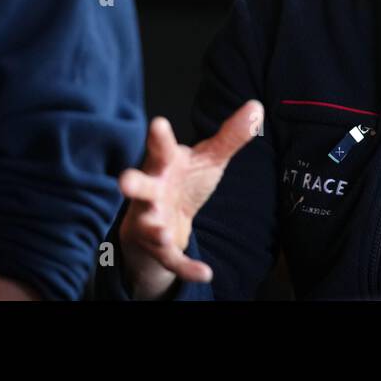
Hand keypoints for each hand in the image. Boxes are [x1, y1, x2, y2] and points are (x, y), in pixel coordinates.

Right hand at [116, 100, 263, 298]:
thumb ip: (230, 135)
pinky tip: (204, 272)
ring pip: (148, 225)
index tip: (158, 123)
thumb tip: (257, 107)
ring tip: (162, 232)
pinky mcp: (160, 248)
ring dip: (154, 229)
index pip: (161, 148)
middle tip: (124, 181)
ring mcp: (152, 220)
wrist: (165, 220)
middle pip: (140, 186)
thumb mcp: (209, 158)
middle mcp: (152, 191)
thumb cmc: (183, 181)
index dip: (159, 137)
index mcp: (164, 165)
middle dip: (132, 184)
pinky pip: (171, 259)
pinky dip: (187, 268)